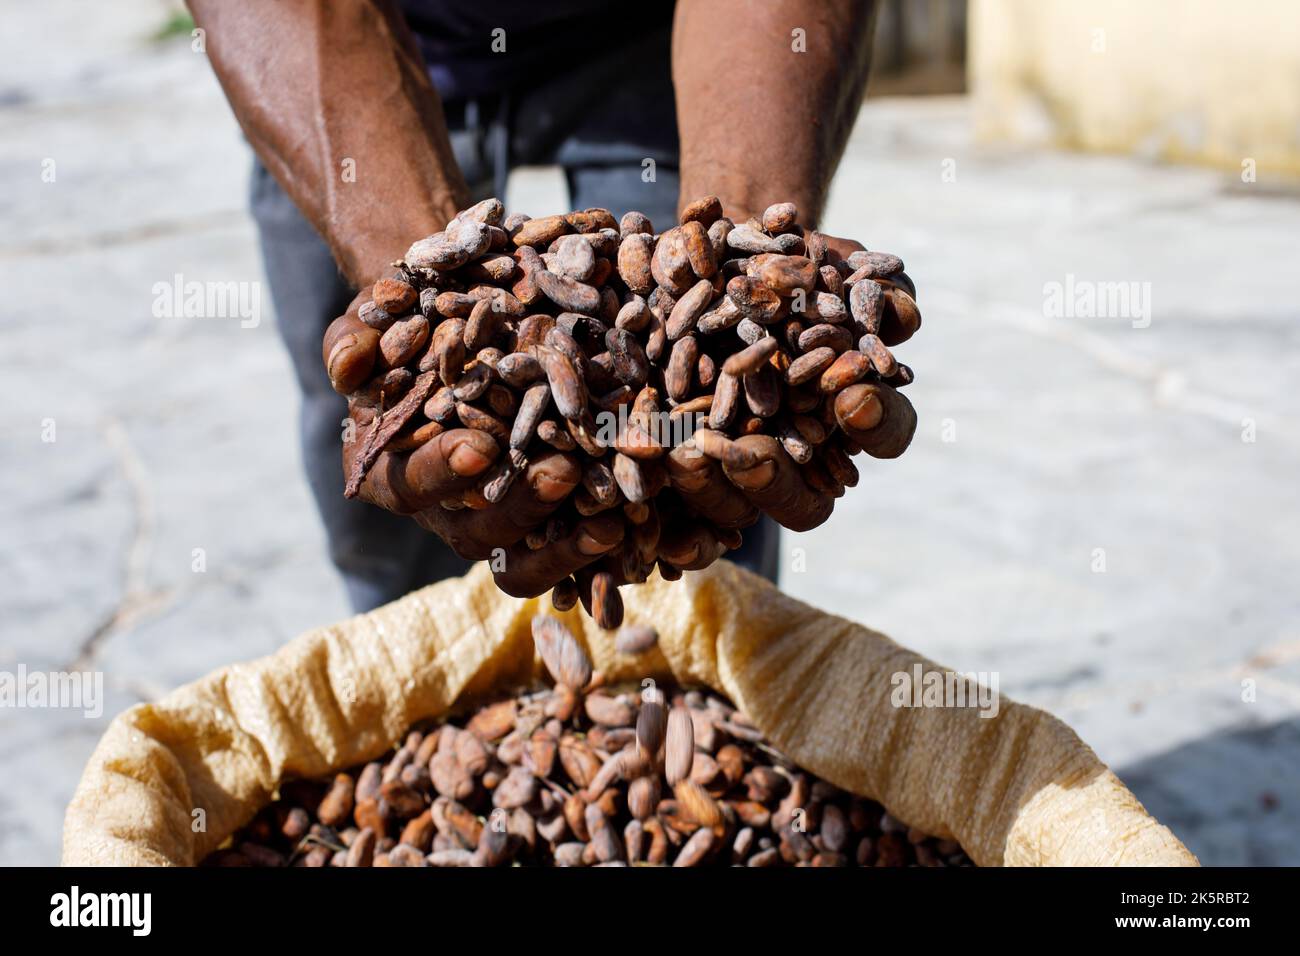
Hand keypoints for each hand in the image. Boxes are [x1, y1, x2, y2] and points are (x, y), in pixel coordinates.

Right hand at [324, 294, 624, 597]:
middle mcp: (445, 510)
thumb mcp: (375, 321)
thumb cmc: (408, 323)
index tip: (477, 446)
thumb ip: (354, 340)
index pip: (410, 484)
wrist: (463, 327)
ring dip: (571, 546)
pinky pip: (576, 547)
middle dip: (522, 506)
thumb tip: (348, 364)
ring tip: (613, 520)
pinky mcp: (548, 521)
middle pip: (480, 532)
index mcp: (392, 472)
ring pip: (530, 557)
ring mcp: (498, 521)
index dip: (441, 470)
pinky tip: (644, 522)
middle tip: (563, 472)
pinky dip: (608, 543)